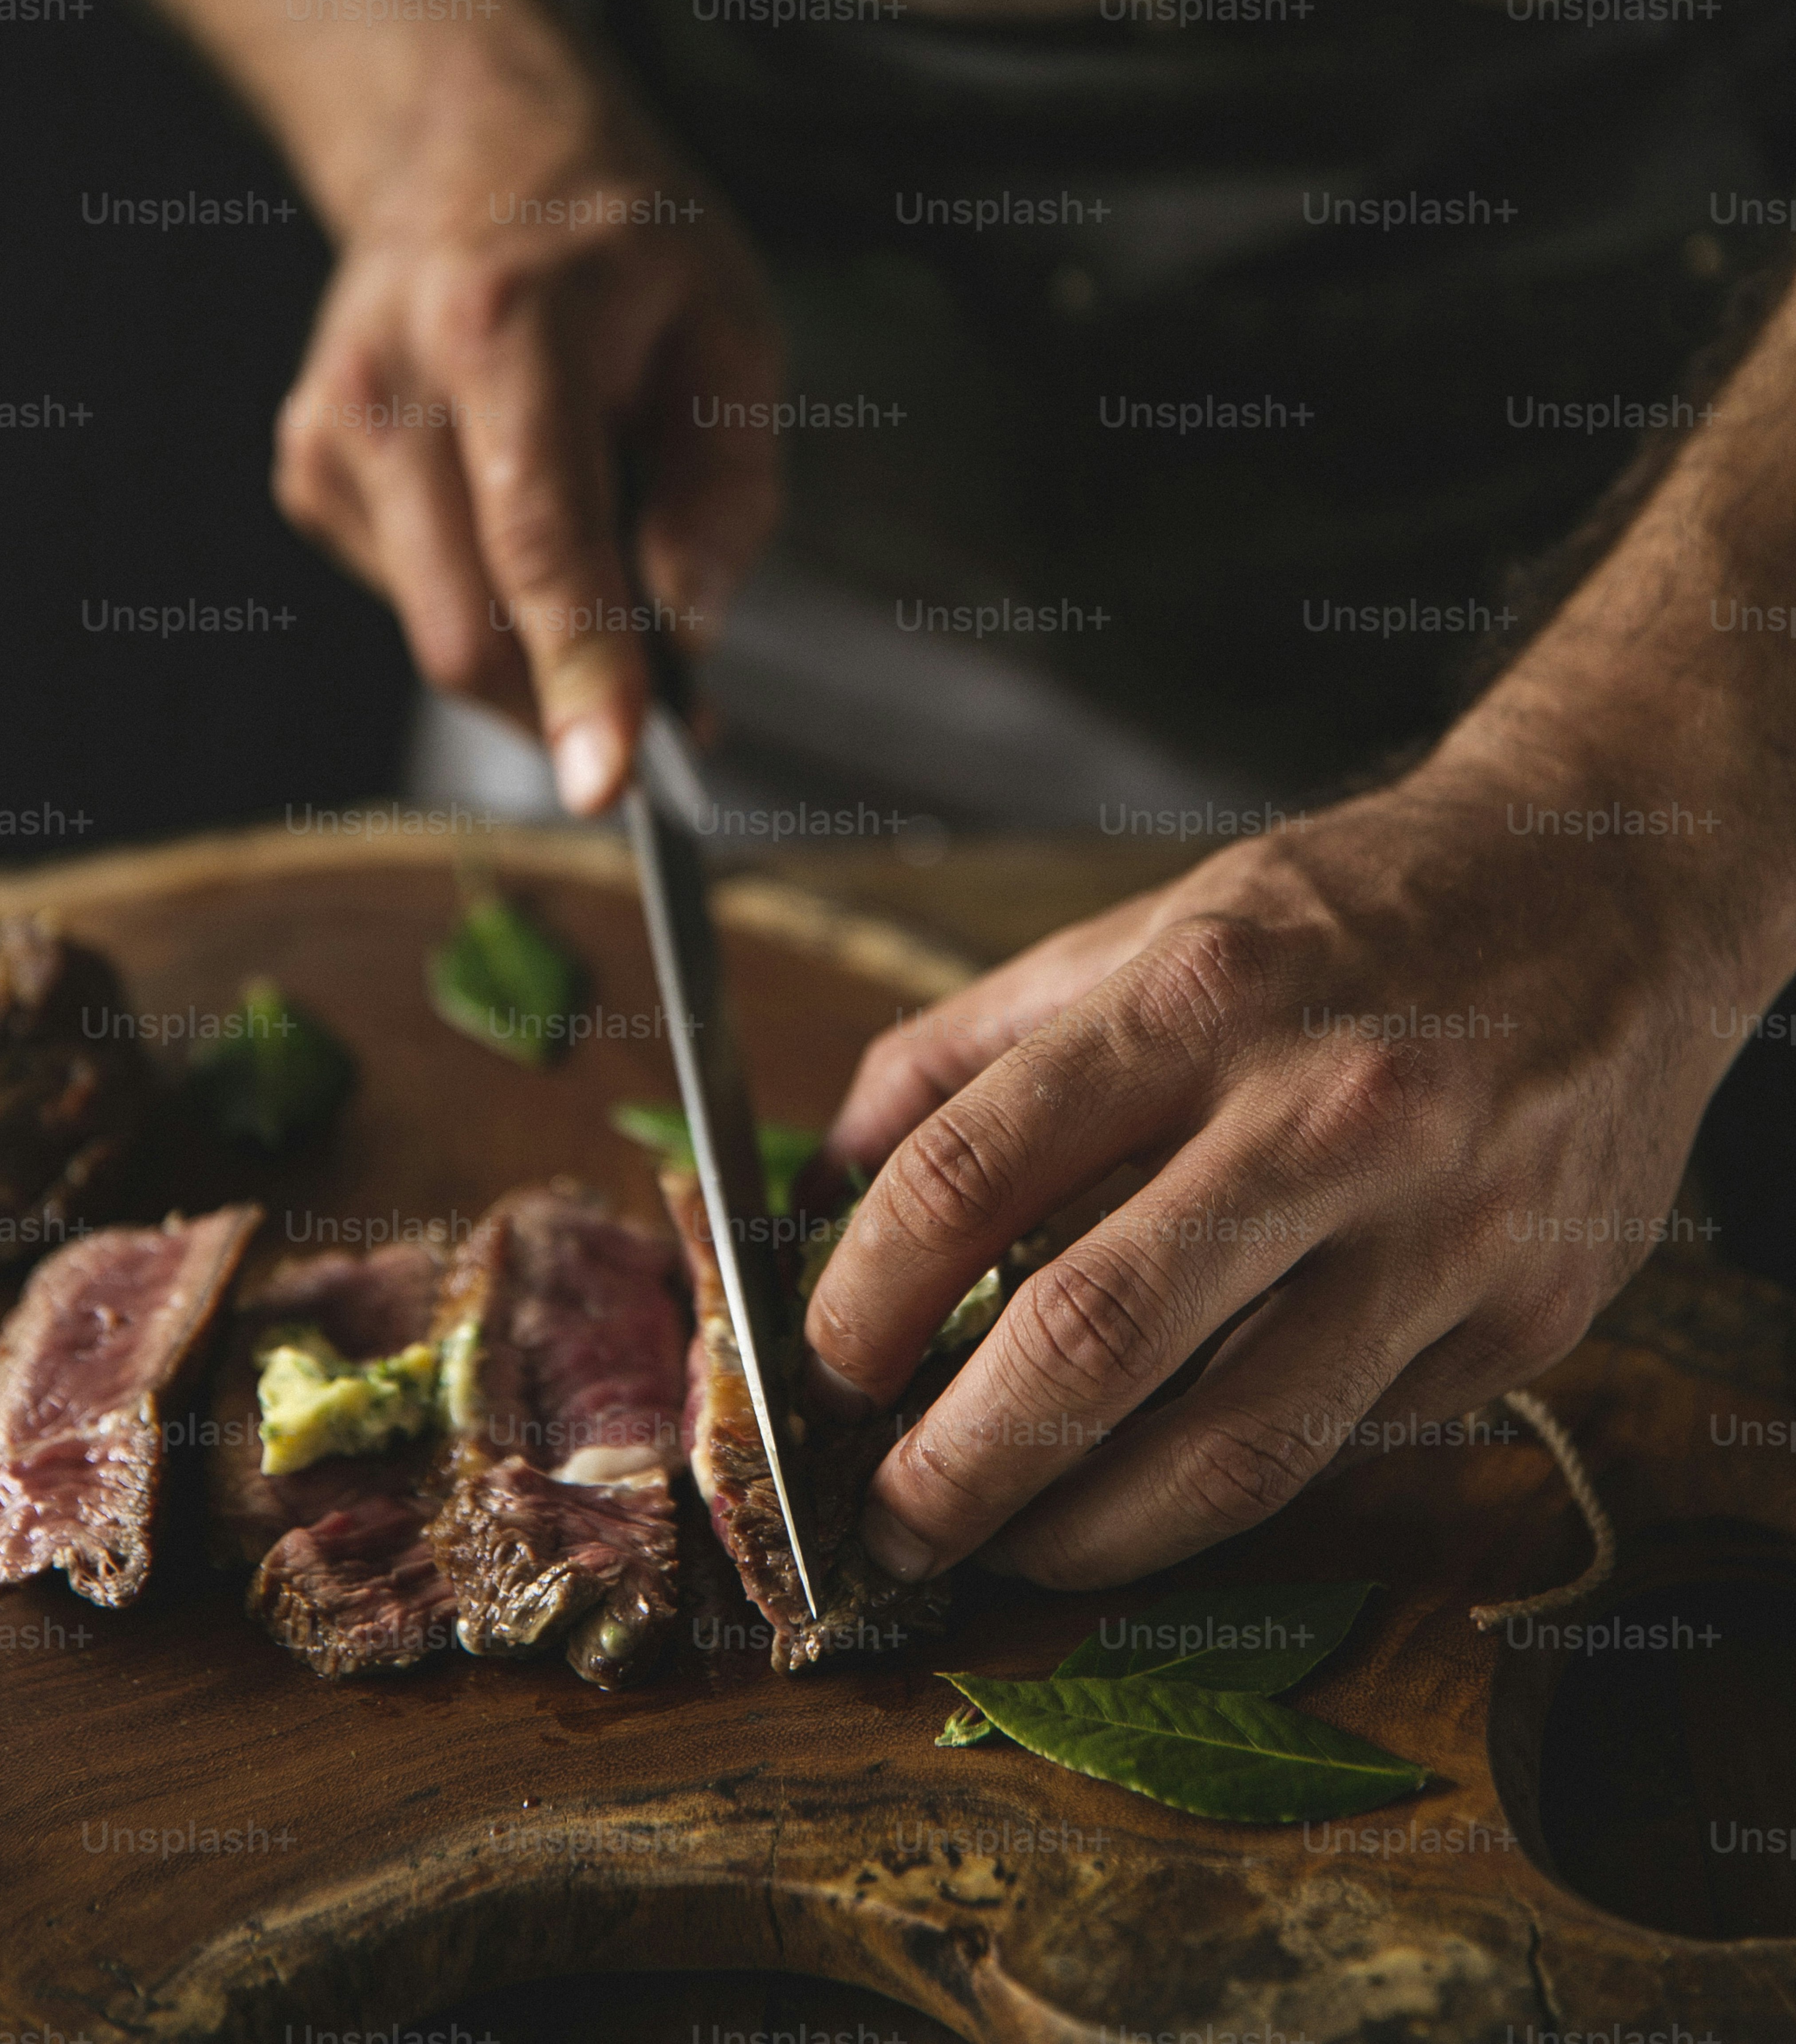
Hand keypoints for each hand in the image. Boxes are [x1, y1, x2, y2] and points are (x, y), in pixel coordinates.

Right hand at [102, 0, 781, 808]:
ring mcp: (330, 434)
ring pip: (441, 631)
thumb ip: (724, 484)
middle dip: (571, 701)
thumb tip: (689, 628)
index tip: (611, 786)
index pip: (542, 544)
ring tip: (592, 526)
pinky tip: (514, 498)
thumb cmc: (619, 240)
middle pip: (468, 625)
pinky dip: (486, 594)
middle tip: (672, 710)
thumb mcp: (730, 325)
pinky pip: (416, 599)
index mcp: (506, 331)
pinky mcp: (307, 474)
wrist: (463, 142)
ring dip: (535, 641)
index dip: (581, 677)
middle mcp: (390, 388)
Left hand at [803, 753, 1750, 1589]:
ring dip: (1087, 1532)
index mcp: (1200, 997)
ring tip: (1006, 1549)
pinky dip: (1235, 1490)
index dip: (869, 1288)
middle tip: (882, 1522)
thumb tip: (827, 1166)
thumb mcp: (1152, 922)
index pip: (977, 1168)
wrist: (1609, 880)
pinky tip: (1165, 1493)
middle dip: (957, 1464)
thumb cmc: (1359, 910)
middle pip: (1093, 1337)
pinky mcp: (1520, 1316)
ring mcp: (1437, 1229)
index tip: (819, 1362)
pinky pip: (1346, 1443)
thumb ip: (976, 1038)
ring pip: (1235, 1449)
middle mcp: (1320, 1115)